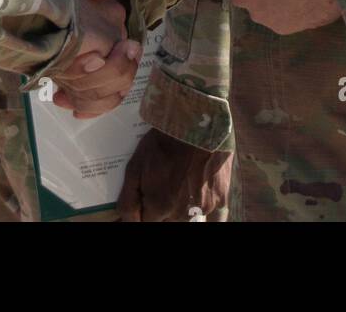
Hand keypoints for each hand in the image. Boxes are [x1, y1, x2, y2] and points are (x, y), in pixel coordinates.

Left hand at [45, 0, 139, 116]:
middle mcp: (114, 37)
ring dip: (86, 99)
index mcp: (112, 15)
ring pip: (110, 92)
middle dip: (90, 88)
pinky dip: (84, 103)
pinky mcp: (89, 59)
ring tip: (60, 95)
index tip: (74, 66)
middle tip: (60, 82)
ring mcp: (104, 51)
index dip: (101, 70)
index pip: (121, 56)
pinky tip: (61, 99)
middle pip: (117, 80)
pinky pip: (98, 92)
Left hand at [117, 130, 232, 222]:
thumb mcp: (135, 166)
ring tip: (179, 181)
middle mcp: (182, 214)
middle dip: (160, 207)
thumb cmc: (163, 142)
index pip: (147, 222)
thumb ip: (128, 200)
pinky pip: (212, 213)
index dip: (142, 210)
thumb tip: (124, 220)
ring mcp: (204, 207)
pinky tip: (198, 193)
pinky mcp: (221, 198)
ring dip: (180, 205)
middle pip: (167, 219)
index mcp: (159, 207)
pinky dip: (203, 207)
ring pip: (186, 216)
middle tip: (161, 183)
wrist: (195, 123)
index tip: (143, 197)